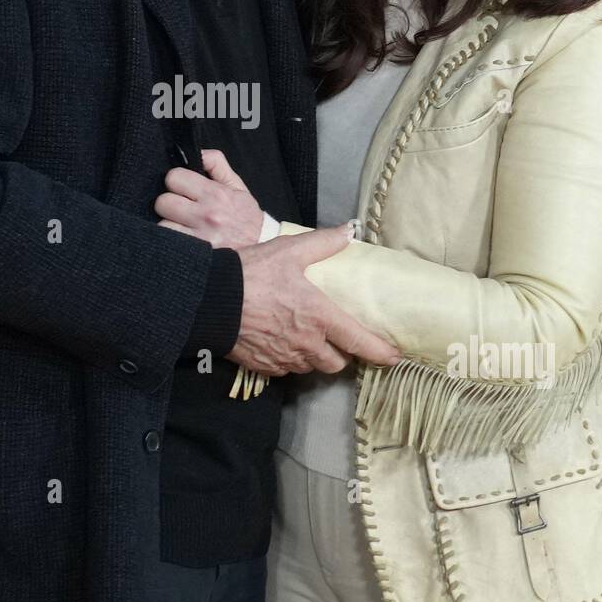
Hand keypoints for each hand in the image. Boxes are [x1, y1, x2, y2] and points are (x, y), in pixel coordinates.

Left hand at [155, 148, 264, 248]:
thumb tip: (197, 151)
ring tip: (180, 225)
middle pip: (163, 202)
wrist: (261, 248)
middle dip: (169, 203)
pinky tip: (181, 239)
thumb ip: (216, 164)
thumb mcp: (237, 186)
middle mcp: (206, 215)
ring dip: (169, 224)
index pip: (174, 178)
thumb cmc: (246, 217)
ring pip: (162, 226)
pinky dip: (172, 242)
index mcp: (215, 194)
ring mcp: (199, 238)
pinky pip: (170, 245)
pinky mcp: (196, 256)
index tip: (182, 188)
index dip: (176, 181)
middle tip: (180, 208)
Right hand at [226, 224, 401, 376]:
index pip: (359, 343)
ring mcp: (285, 359)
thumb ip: (322, 243)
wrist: (209, 300)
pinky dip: (289, 360)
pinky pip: (285, 370)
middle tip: (337, 339)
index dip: (379, 352)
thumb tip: (349, 231)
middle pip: (336, 364)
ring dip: (314, 357)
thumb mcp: (289, 251)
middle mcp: (307, 344)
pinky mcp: (264, 368)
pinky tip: (281, 343)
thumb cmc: (253, 273)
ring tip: (307, 339)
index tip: (392, 356)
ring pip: (311, 367)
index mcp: (320, 317)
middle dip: (341, 354)